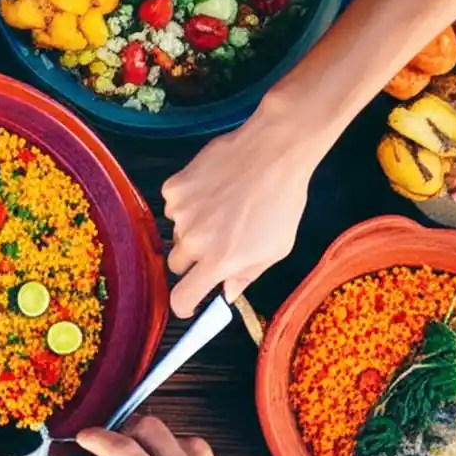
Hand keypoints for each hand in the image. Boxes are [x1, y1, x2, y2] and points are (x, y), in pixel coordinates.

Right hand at [160, 102, 318, 317]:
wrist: (273, 151)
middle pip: (176, 264)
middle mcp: (194, 240)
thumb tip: (227, 292)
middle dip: (193, 259)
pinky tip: (212, 188)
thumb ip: (247, 275)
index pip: (183, 297)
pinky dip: (188, 201)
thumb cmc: (282, 200)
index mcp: (220, 260)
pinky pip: (173, 204)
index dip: (184, 304)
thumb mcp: (276, 248)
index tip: (189, 302)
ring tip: (222, 206)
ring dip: (192, 226)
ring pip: (175, 231)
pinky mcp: (174, 188)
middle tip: (215, 241)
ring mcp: (181, 212)